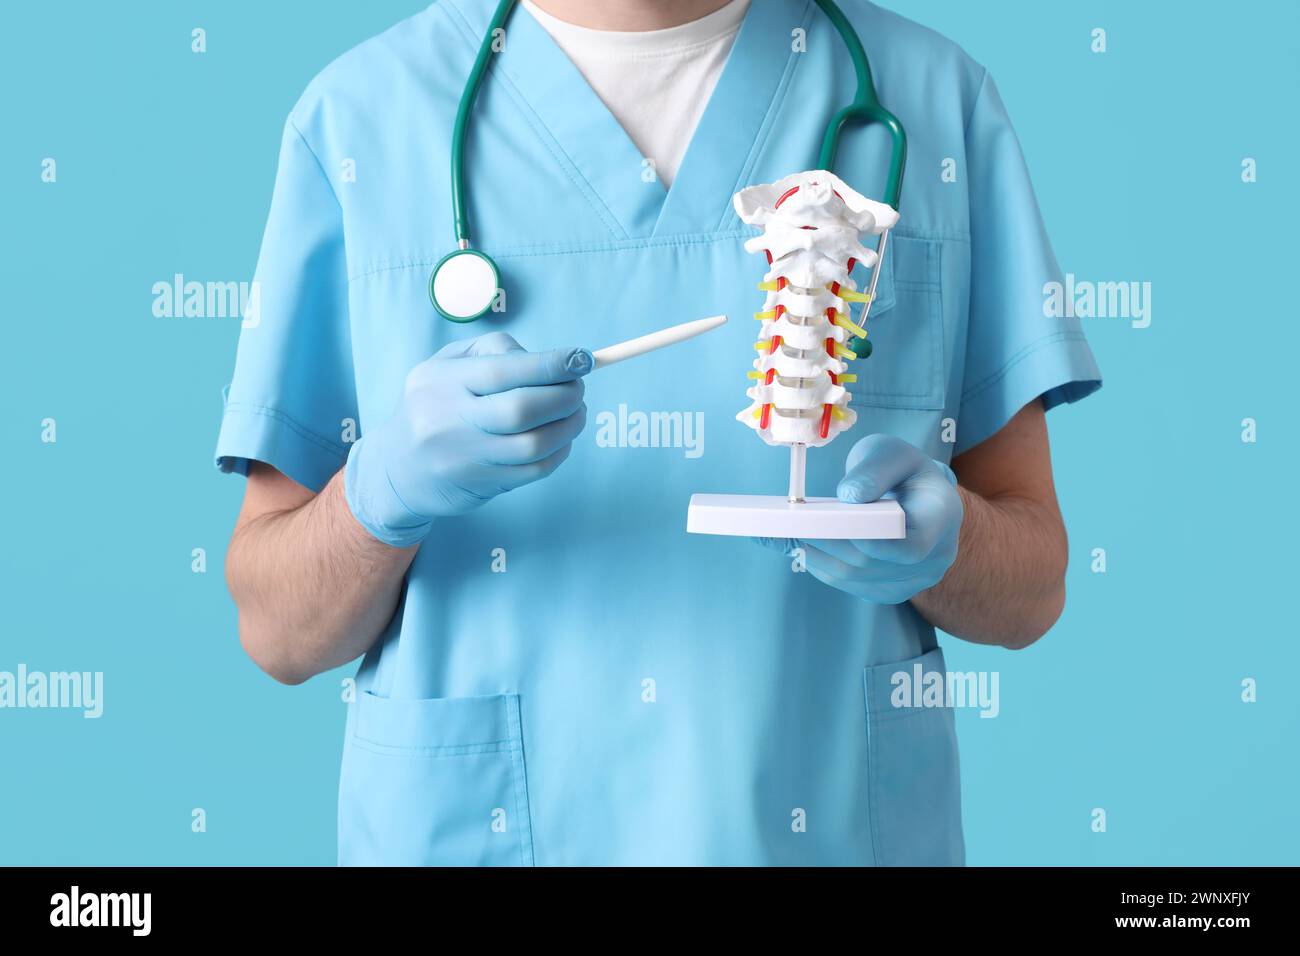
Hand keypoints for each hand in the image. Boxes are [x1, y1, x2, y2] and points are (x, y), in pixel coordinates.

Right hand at [345, 331, 590, 545]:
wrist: (397, 468)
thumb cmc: (434, 404)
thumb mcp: (447, 364)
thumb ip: (494, 350)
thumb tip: (552, 359)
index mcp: (441, 381)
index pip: (503, 370)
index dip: (550, 364)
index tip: (583, 359)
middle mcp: (449, 419)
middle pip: (522, 409)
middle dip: (564, 396)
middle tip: (579, 389)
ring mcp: (465, 457)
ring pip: (533, 444)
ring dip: (569, 426)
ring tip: (576, 413)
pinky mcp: (480, 485)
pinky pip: (533, 471)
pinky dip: (559, 452)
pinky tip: (561, 439)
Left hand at [757, 434, 962, 603]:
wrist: (919, 499)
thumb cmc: (905, 471)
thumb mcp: (893, 453)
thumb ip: (874, 470)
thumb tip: (848, 497)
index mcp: (941, 519)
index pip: (910, 547)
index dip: (870, 543)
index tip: (831, 524)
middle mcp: (934, 558)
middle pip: (872, 562)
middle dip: (826, 541)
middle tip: (786, 525)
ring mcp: (913, 580)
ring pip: (856, 577)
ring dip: (815, 555)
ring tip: (782, 533)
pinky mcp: (890, 590)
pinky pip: (851, 584)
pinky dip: (821, 565)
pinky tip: (799, 546)